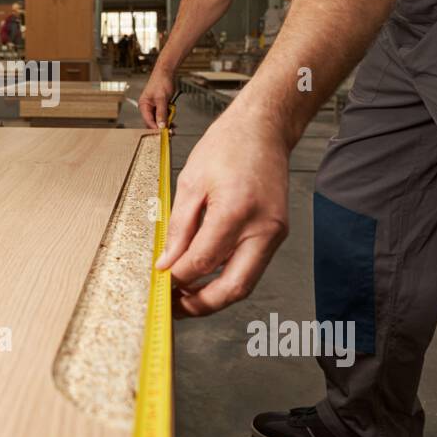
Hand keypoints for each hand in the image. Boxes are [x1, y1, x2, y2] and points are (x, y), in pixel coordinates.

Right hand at [138, 68, 175, 129]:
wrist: (166, 73)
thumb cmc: (161, 82)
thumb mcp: (162, 99)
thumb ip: (161, 113)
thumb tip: (161, 126)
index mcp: (144, 106)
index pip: (148, 121)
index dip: (156, 128)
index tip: (164, 133)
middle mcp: (147, 108)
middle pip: (153, 122)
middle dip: (162, 127)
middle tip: (172, 132)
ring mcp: (154, 107)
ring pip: (159, 120)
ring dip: (167, 122)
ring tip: (174, 125)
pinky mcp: (160, 106)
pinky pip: (163, 115)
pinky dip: (169, 117)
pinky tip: (173, 118)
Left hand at [157, 106, 289, 315]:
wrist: (263, 129)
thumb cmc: (228, 146)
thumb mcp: (190, 181)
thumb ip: (179, 227)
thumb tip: (167, 261)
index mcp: (236, 211)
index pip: (203, 262)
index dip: (178, 277)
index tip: (160, 281)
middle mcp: (263, 228)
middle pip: (234, 288)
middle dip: (201, 305)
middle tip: (174, 307)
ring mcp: (274, 233)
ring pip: (245, 282)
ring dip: (214, 295)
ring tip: (184, 293)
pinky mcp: (276, 233)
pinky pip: (250, 266)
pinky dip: (226, 276)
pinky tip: (204, 273)